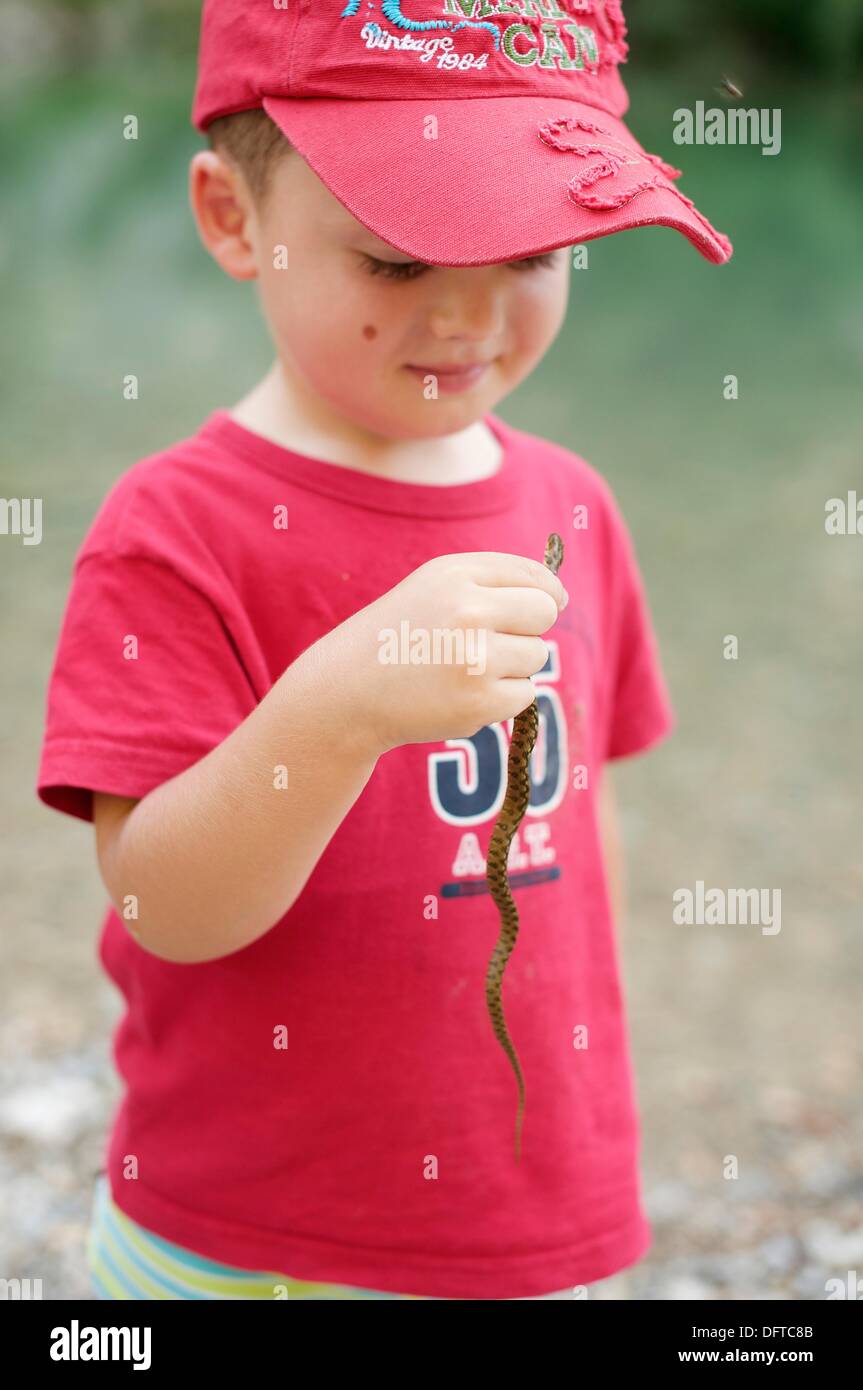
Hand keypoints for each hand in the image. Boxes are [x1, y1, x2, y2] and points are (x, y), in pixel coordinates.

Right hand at [322, 550, 567, 753]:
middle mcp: (468, 611)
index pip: (534, 576)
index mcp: (456, 575)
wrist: (347, 692)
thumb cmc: (399, 635)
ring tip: (465, 669)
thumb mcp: (435, 586)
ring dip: (512, 666)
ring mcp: (476, 660)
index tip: (541, 605)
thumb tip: (559, 598)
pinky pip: (525, 695)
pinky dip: (502, 698)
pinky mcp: (480, 703)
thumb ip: (493, 580)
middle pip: (544, 614)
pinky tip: (462, 694)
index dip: (545, 594)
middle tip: (491, 642)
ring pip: (537, 656)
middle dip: (528, 628)